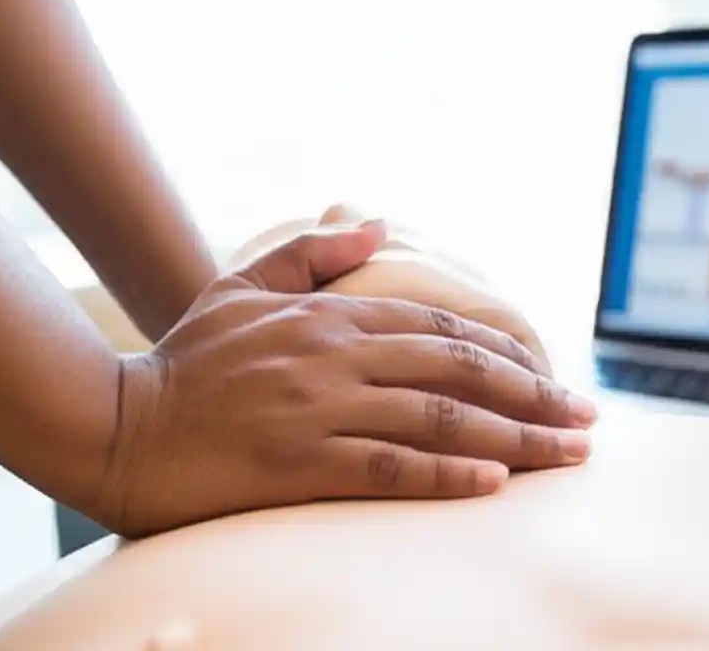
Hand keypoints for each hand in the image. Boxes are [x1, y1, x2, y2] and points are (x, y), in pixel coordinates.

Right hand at [94, 221, 595, 537]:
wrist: (120, 429)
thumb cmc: (186, 359)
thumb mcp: (243, 283)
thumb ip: (313, 250)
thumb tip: (379, 224)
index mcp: (329, 316)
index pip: (442, 329)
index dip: (508, 353)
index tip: (555, 377)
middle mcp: (334, 358)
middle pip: (458, 374)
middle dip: (535, 397)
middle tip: (588, 421)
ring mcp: (317, 413)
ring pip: (438, 422)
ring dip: (514, 439)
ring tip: (568, 456)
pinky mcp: (297, 468)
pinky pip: (387, 470)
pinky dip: (445, 475)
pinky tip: (493, 483)